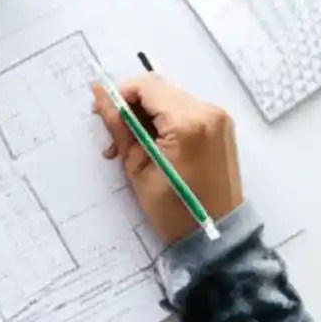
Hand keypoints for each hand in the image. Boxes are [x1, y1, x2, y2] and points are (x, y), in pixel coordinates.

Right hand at [91, 75, 243, 244]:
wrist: (216, 235)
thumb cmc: (174, 209)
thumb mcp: (137, 167)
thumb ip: (119, 125)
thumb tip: (100, 94)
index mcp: (187, 123)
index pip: (145, 86)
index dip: (119, 94)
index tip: (102, 113)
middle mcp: (208, 112)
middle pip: (158, 90)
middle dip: (131, 106)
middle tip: (113, 135)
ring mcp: (218, 118)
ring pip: (169, 99)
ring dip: (146, 115)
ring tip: (129, 145)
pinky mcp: (220, 127)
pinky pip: (184, 111)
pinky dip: (164, 121)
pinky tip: (151, 144)